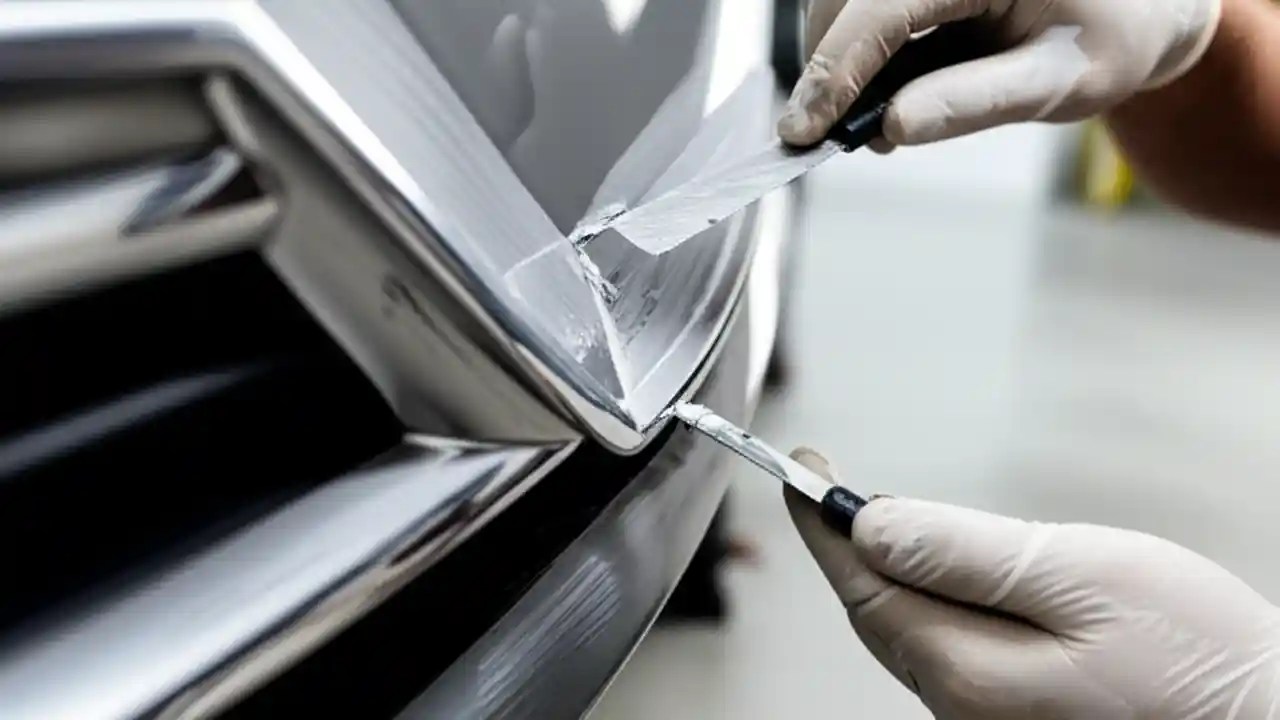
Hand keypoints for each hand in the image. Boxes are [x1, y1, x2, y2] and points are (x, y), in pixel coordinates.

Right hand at [777, 0, 1221, 147]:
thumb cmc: (1113, 35)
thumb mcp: (1059, 81)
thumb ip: (974, 102)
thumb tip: (891, 129)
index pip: (881, 12)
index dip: (833, 75)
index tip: (802, 134)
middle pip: (848, 1)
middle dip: (828, 67)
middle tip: (832, 135)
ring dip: (839, 56)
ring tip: (862, 117)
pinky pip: (870, 1)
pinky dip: (860, 41)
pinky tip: (877, 86)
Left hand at [786, 448, 1279, 718]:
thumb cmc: (1201, 667)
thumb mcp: (1083, 577)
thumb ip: (967, 553)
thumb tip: (873, 525)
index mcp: (966, 670)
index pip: (861, 584)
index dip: (823, 522)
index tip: (803, 470)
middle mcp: (962, 710)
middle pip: (879, 613)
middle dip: (851, 546)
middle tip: (833, 486)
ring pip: (914, 633)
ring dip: (893, 575)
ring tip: (889, 519)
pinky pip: (953, 655)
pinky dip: (937, 606)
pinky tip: (955, 580)